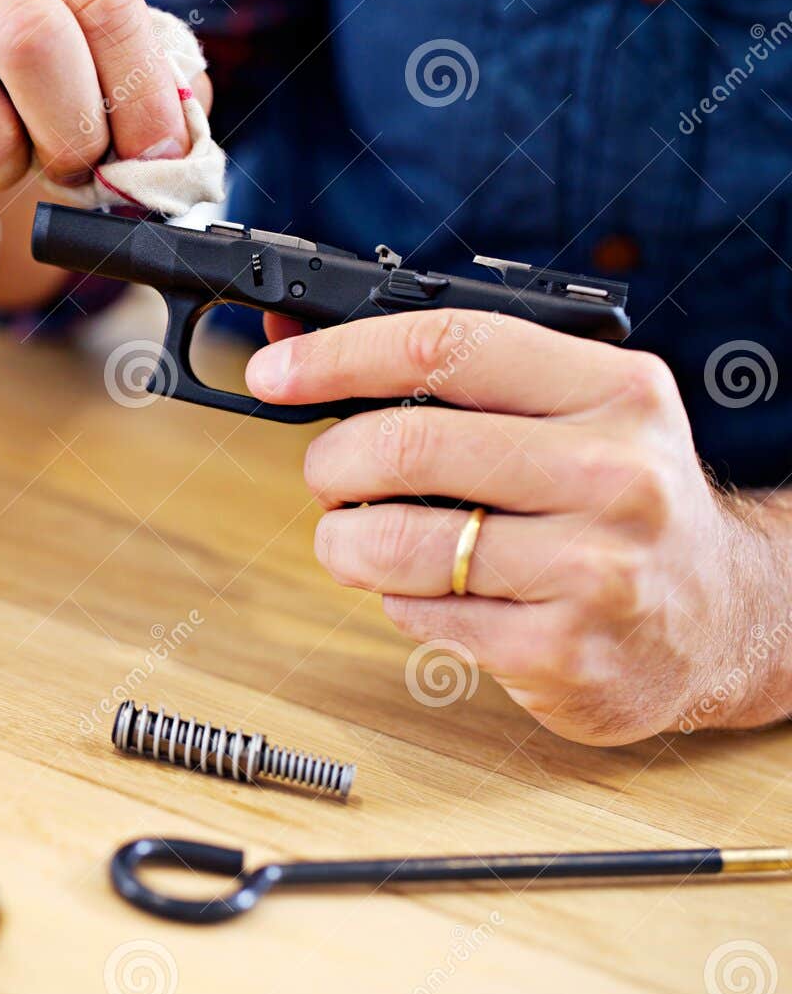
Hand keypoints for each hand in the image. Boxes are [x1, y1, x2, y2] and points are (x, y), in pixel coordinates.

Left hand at [246, 310, 790, 744]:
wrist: (720, 619)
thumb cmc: (619, 506)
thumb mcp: (573, 415)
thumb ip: (452, 378)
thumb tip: (294, 344)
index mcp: (612, 391)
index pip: (447, 344)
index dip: (338, 356)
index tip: (274, 374)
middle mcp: (613, 472)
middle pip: (404, 445)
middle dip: (330, 465)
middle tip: (329, 479)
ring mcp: (591, 568)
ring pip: (392, 543)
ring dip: (343, 542)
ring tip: (359, 541)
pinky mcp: (560, 650)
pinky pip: (419, 614)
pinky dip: (398, 600)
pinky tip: (435, 592)